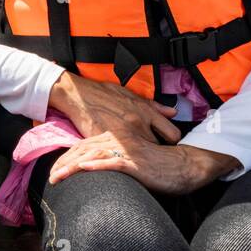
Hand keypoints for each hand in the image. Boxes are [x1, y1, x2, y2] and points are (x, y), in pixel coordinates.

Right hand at [48, 72, 179, 143]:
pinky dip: (122, 158)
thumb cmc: (103, 93)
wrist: (77, 95)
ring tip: (136, 155)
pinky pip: (120, 156)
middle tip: (151, 150)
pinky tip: (120, 156)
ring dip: (140, 155)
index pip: (172, 134)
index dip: (171, 140)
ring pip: (141, 155)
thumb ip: (153, 105)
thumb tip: (173, 112)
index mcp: (145, 112)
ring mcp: (122, 135)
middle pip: (158, 147)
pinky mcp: (107, 143)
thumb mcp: (130, 94)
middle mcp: (137, 124)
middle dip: (155, 150)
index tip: (166, 142)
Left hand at [48, 129, 240, 194]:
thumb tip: (96, 172)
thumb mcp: (132, 161)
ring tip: (58, 176)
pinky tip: (84, 169)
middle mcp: (118, 141)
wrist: (187, 165)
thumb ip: (115, 161)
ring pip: (92, 155)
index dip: (67, 157)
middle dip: (63, 163)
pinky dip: (97, 165)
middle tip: (51, 177)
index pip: (84, 147)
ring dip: (72, 166)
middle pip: (83, 150)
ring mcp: (127, 151)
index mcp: (115, 139)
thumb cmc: (160, 166)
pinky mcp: (136, 162)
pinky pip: (113, 162)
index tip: (54, 170)